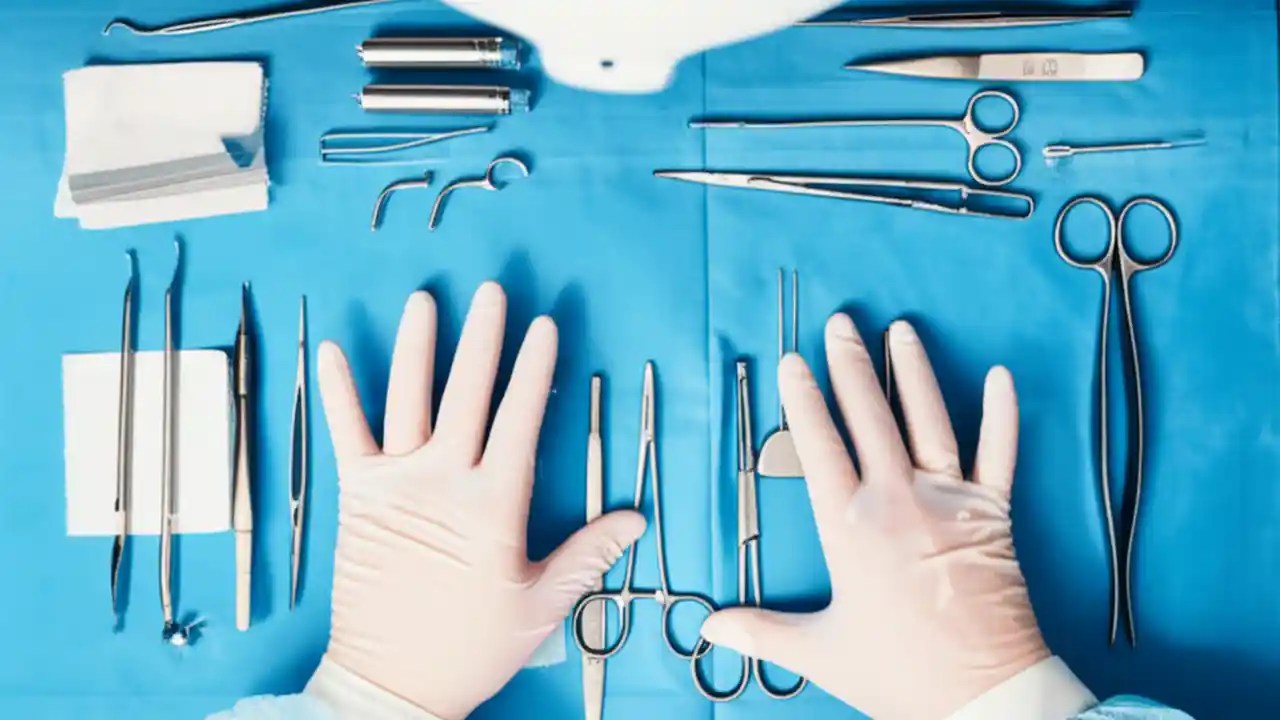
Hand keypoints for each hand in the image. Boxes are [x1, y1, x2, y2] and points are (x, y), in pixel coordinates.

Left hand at [316, 283, 645, 719]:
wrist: (394, 682)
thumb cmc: (469, 648)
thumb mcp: (542, 605)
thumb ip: (587, 555)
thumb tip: (633, 520)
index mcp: (493, 505)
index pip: (521, 419)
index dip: (534, 369)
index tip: (543, 329)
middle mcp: (443, 482)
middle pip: (468, 393)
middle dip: (483, 337)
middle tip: (493, 292)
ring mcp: (395, 485)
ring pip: (408, 400)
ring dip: (417, 347)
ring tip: (424, 301)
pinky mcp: (358, 497)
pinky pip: (346, 435)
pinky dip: (338, 393)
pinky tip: (329, 351)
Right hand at [702, 317, 1048, 719]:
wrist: (981, 695)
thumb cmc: (900, 674)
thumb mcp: (820, 652)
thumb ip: (761, 631)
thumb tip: (709, 626)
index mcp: (850, 527)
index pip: (818, 445)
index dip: (803, 399)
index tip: (792, 362)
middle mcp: (897, 500)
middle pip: (869, 416)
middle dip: (850, 365)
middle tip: (840, 325)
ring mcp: (950, 501)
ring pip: (929, 419)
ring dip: (913, 371)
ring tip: (901, 330)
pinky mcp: (994, 514)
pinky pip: (1000, 453)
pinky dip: (1003, 414)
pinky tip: (1000, 376)